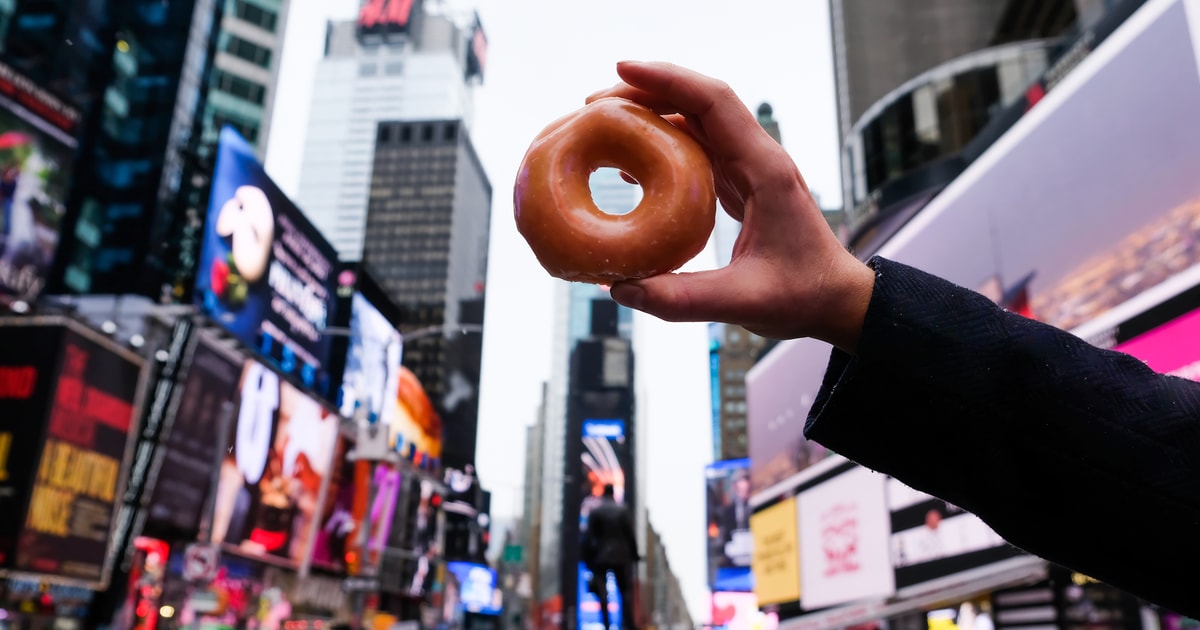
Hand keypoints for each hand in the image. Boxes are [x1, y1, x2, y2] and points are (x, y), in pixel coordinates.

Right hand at [586, 61, 874, 351]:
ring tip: (603, 125)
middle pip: (698, 103)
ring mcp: (750, 169)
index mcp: (765, 170)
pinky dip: (662, 145)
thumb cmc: (803, 297)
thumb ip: (682, 299)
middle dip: (647, 91)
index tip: (622, 69)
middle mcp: (758, 158)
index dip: (667, 80)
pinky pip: (697, 150)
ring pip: (697, 123)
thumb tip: (619, 290)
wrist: (838, 301)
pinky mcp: (742, 184)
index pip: (713, 103)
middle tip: (593, 104)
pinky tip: (630, 163)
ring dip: (652, 115)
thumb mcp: (743, 303)